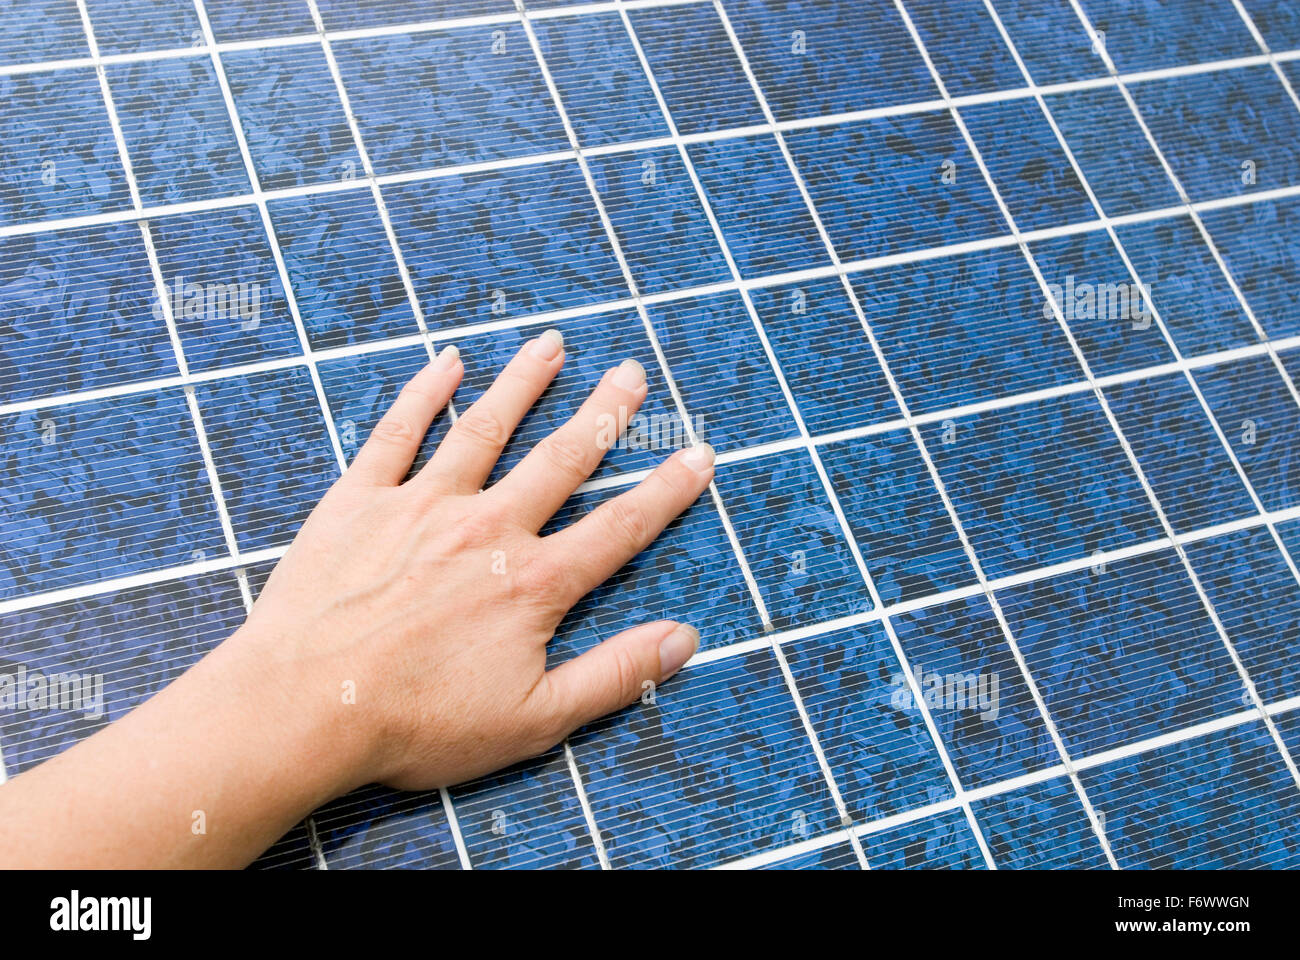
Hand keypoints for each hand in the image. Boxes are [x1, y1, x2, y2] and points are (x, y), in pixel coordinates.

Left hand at [238, 328, 713, 791]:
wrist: (304, 706)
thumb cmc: (418, 723)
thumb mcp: (535, 720)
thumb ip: (613, 675)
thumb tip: (684, 640)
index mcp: (534, 583)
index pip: (619, 527)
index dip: (667, 492)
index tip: (697, 455)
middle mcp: (488, 528)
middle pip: (560, 460)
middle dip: (603, 415)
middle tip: (631, 373)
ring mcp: (423, 506)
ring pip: (485, 429)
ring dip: (523, 384)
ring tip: (551, 345)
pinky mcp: (361, 500)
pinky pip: (399, 433)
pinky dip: (423, 393)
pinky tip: (447, 362)